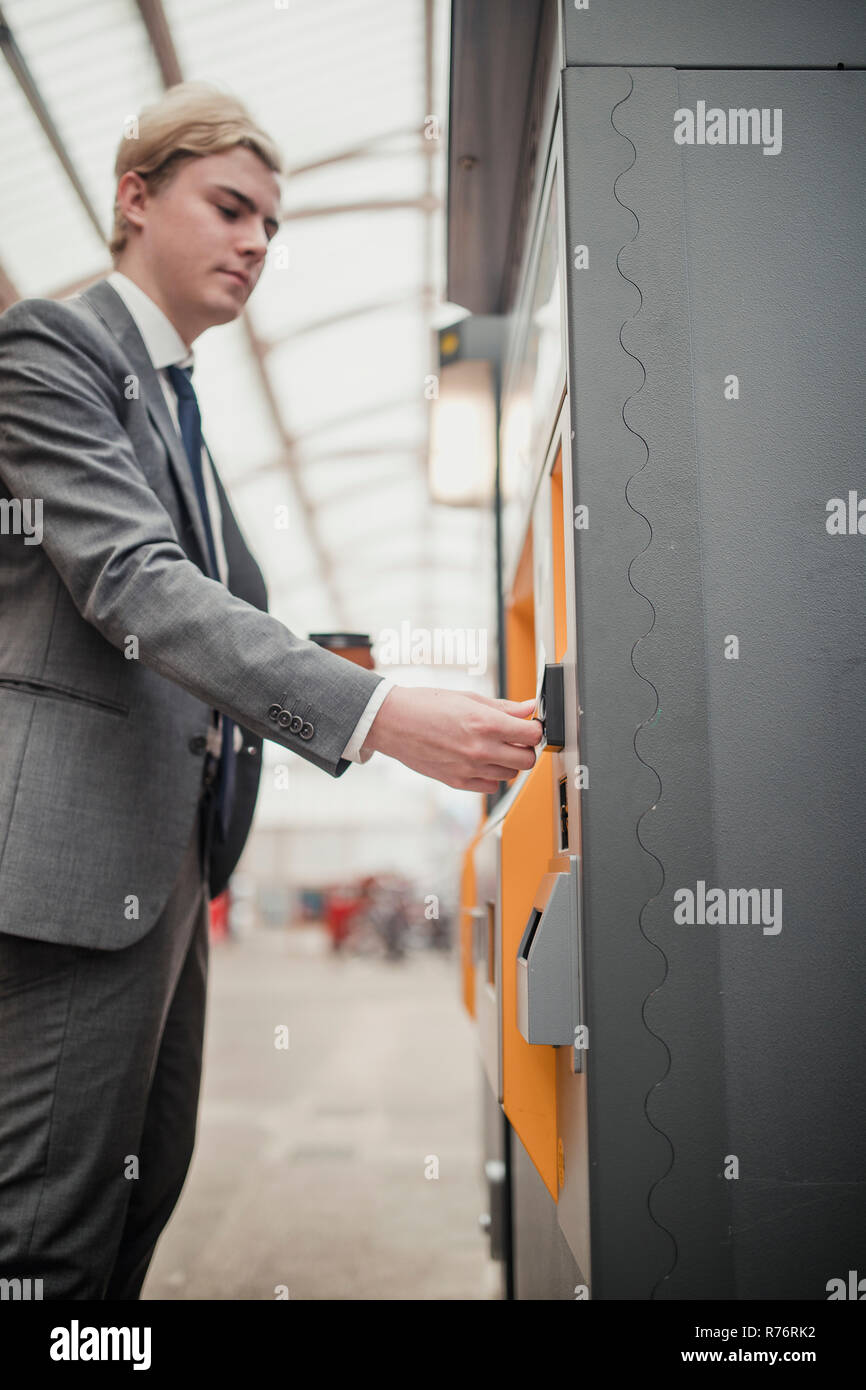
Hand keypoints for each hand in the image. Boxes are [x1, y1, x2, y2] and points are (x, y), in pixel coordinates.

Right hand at [361, 686, 543, 792]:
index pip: (532, 734)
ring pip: (511, 774)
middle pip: (527, 759)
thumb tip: (528, 708)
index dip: (535, 729)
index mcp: (485, 723)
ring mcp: (469, 768)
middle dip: (526, 748)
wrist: (393, 722)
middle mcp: (480, 749)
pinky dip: (492, 776)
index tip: (530, 726)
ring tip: (494, 747)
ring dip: (509, 762)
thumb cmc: (426, 705)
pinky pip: (490, 786)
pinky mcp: (457, 782)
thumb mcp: (468, 698)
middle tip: (516, 738)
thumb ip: (503, 707)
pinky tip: (482, 761)